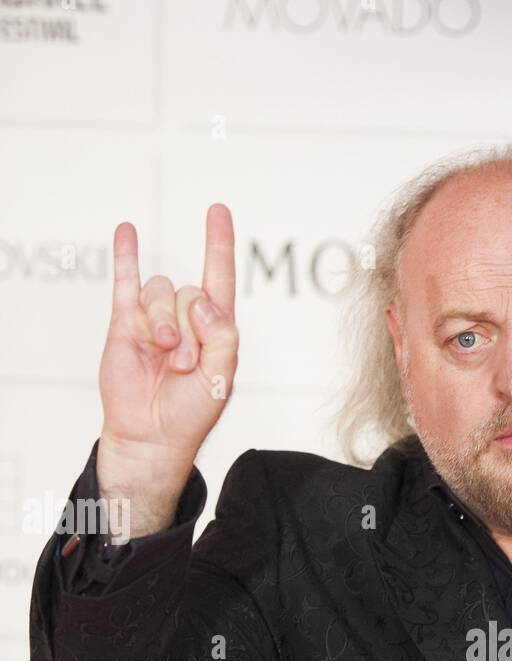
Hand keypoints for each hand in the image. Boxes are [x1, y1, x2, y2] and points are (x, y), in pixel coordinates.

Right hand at [96, 204, 238, 532]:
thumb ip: (223, 336)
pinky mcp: (125, 323)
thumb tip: (201, 300)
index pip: (219, 278)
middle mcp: (185, 319)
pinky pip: (126, 281)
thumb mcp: (222, 377)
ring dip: (165, 322)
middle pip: (190, 292)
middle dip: (190, 327)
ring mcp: (153, 318)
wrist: (152, 436)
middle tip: (185, 364)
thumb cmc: (191, 412)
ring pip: (161, 292)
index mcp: (214, 329)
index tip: (218, 211)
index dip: (219, 245)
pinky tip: (126, 231)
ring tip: (166, 354)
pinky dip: (126, 255)